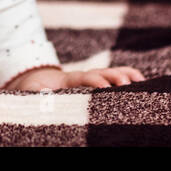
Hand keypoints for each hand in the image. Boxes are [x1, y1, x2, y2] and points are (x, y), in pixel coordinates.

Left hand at [3, 65, 146, 91]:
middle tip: (126, 84)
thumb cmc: (32, 90)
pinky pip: (113, 79)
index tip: (104, 87)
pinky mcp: (95, 85)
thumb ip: (36, 95)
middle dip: (114, 76)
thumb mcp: (29, 92)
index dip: (93, 81)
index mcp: (66, 80)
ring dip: (124, 76)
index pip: (82, 78)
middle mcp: (81, 77)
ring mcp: (89, 79)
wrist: (34, 82)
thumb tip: (43, 97)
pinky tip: (141, 82)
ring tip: (141, 82)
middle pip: (100, 73)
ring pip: (109, 74)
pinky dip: (127, 78)